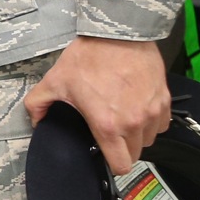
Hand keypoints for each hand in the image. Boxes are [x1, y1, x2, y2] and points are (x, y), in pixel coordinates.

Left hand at [24, 35, 171, 175]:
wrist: (118, 33)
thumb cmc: (90, 56)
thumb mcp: (55, 81)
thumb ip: (38, 104)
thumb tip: (35, 120)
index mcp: (107, 125)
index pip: (120, 165)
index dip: (111, 164)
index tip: (105, 155)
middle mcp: (133, 122)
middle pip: (134, 155)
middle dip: (122, 149)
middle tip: (110, 133)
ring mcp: (152, 112)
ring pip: (149, 140)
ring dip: (137, 135)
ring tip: (123, 119)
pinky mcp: (164, 100)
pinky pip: (162, 124)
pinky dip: (151, 121)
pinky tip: (137, 109)